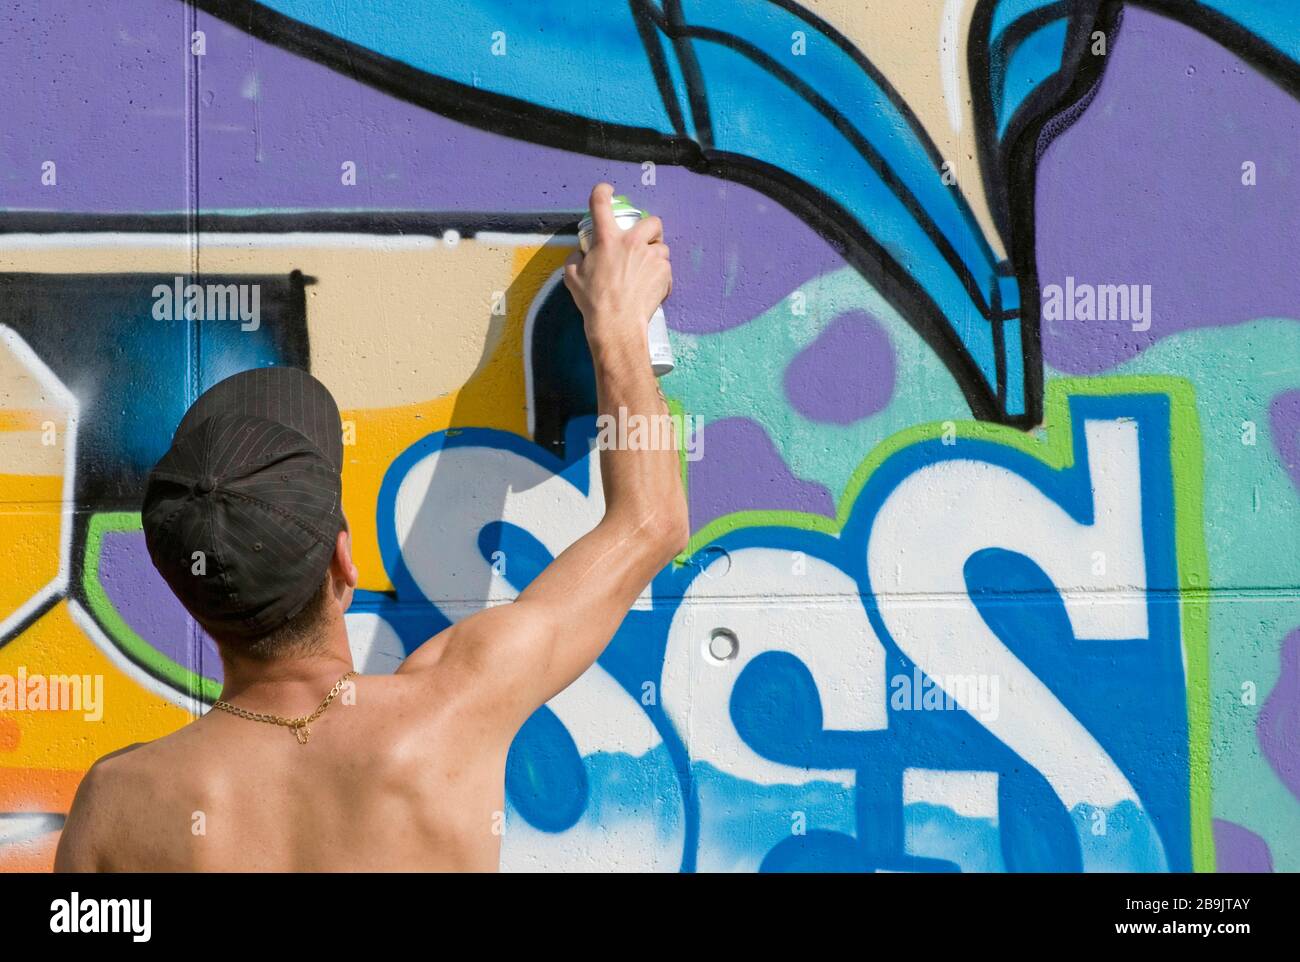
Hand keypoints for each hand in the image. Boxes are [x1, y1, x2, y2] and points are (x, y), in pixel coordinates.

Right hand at [563, 183, 671, 348]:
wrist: (617, 324)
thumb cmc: (593, 301)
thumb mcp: (572, 276)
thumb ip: (576, 258)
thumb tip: (582, 254)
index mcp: (607, 239)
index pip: (601, 203)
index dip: (603, 192)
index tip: (606, 191)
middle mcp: (632, 242)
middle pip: (652, 221)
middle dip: (650, 228)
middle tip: (643, 241)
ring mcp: (652, 256)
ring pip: (662, 246)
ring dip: (655, 255)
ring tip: (645, 270)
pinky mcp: (665, 272)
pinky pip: (666, 268)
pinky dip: (660, 276)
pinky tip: (649, 287)